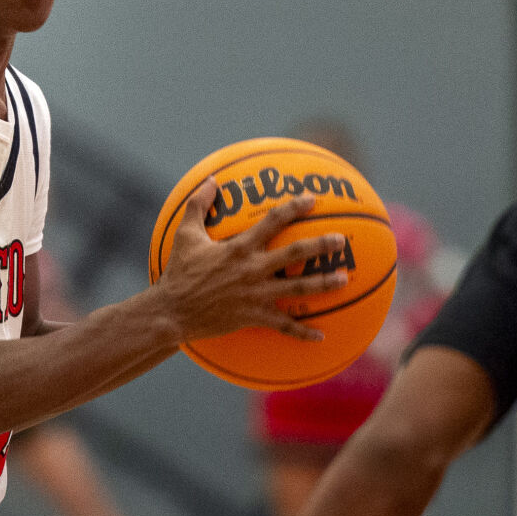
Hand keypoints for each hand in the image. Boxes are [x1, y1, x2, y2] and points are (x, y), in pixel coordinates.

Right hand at [153, 178, 349, 342]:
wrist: (172, 312)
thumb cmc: (179, 272)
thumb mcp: (185, 234)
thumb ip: (199, 203)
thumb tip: (212, 179)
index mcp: (240, 247)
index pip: (272, 221)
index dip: (293, 208)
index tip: (312, 200)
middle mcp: (253, 269)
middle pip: (295, 254)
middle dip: (320, 246)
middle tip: (341, 240)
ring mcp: (256, 295)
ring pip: (297, 289)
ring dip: (323, 285)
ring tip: (343, 280)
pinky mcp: (254, 317)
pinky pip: (283, 326)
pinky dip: (303, 332)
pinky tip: (322, 336)